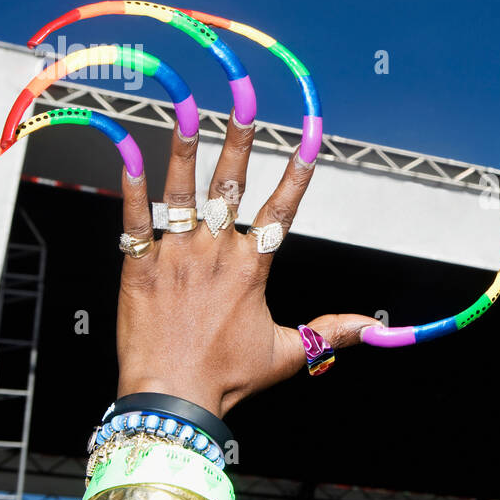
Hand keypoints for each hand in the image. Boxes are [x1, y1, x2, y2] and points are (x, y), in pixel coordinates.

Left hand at [114, 115, 380, 418]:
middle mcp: (216, 254)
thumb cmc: (226, 379)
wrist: (173, 398)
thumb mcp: (286, 354)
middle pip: (231, 186)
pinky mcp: (138, 269)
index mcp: (251, 269)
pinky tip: (126, 153)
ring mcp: (176, 258)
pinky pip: (134, 221)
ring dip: (184, 148)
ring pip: (182, 192)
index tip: (310, 136)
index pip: (282, 210)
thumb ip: (328, 332)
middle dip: (240, 140)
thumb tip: (373, 326)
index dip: (298, 172)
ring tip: (185, 107)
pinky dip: (130, 188)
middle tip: (245, 101)